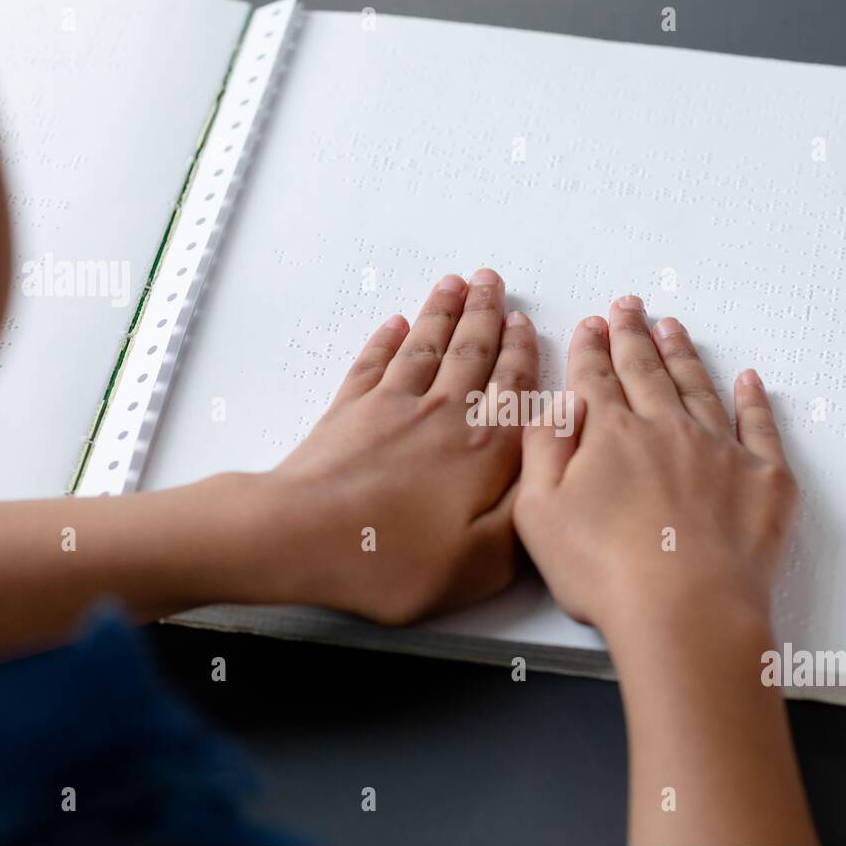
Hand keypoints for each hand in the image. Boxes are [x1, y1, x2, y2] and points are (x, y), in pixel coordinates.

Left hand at [249, 269, 536, 624]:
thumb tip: (545, 481)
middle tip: (491, 281)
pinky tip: (396, 325)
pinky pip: (374, 363)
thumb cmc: (390, 559)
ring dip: (442, 312)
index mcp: (483, 451)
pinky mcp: (348, 413)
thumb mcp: (481, 563)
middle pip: (471, 352)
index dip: (522, 354)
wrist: (300, 537)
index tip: (525, 325)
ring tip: (454, 284)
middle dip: (485, 313)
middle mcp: (442, 416)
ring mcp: (391, 408)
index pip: (513, 389)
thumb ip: (521, 521)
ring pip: (426, 347)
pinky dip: (387, 341)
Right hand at [513, 295, 813, 844]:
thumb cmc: (607, 573)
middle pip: (646, 370)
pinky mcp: (763, 479)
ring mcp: (718, 449)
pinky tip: (748, 380)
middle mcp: (666, 428)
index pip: (595, 379)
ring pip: (697, 387)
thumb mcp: (540, 514)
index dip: (590, 350)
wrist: (687, 611)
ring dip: (682, 355)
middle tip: (629, 307)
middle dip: (633, 335)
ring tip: (672, 328)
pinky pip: (759, 426)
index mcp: (611, 435)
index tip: (591, 326)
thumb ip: (543, 449)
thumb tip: (554, 402)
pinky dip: (753, 400)